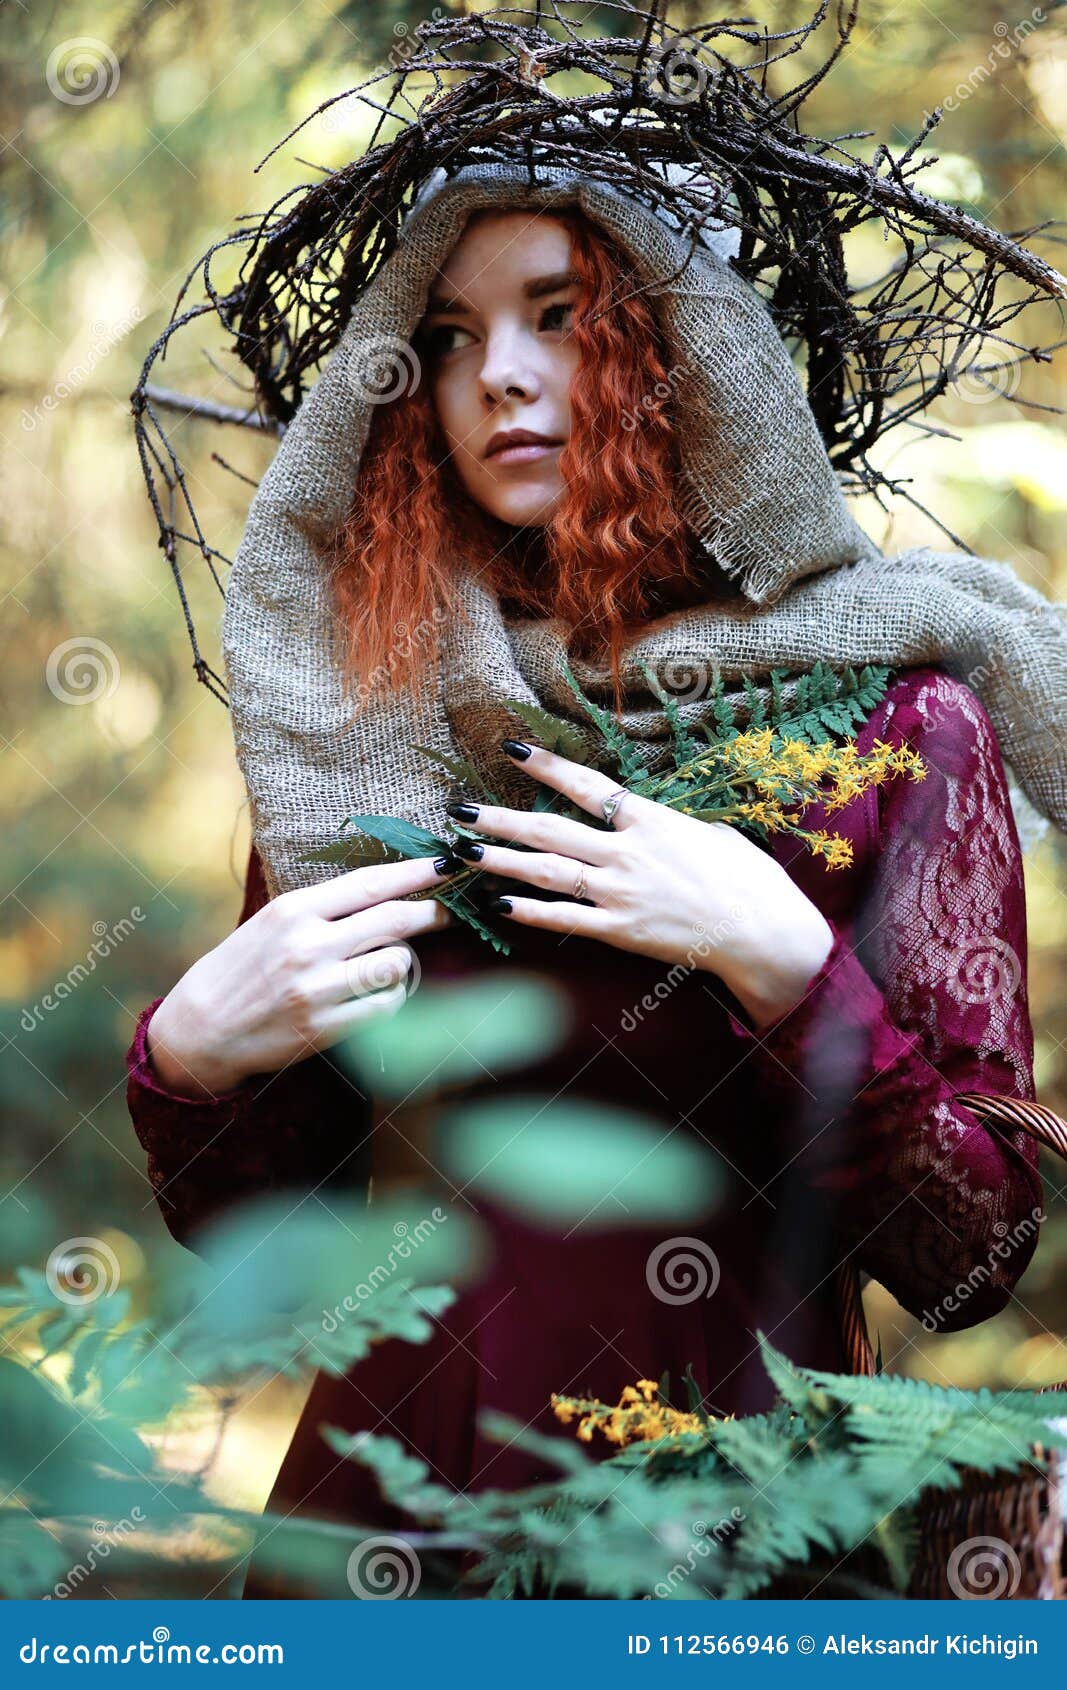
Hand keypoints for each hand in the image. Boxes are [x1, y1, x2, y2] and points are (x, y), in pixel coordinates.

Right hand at [145, 856, 456, 1099]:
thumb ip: (323, 907)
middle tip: (449, 912)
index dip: (414, 872)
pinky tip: (376, 995)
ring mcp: (318, 988)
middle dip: (431, 913)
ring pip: (396, 963)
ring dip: (402, 962)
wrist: (201, 1028)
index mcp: (294, 911)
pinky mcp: (326, 1028)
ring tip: (386, 965)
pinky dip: (392, 998)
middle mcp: (308, 945)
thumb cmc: (242, 970)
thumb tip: (385, 889)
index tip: (444, 864)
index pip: (369, 883)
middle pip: (394, 919)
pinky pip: (386, 1005)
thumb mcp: (272, 922)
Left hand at [450, 740, 834, 1029]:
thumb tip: (651, 820)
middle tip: (460, 808)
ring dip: (502, 859)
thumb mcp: (712, 833)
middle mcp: (628, 852)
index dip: (546, 765)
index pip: (586, 784)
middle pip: (550, 828)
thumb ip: (671, 826)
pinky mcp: (621, 930)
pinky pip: (565, 918)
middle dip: (501, 817)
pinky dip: (529, 911)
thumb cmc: (749, 879)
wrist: (764, 931)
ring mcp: (620, 892)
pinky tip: (499, 904)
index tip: (510, 749)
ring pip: (547, 871)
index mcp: (651, 819)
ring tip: (465, 851)